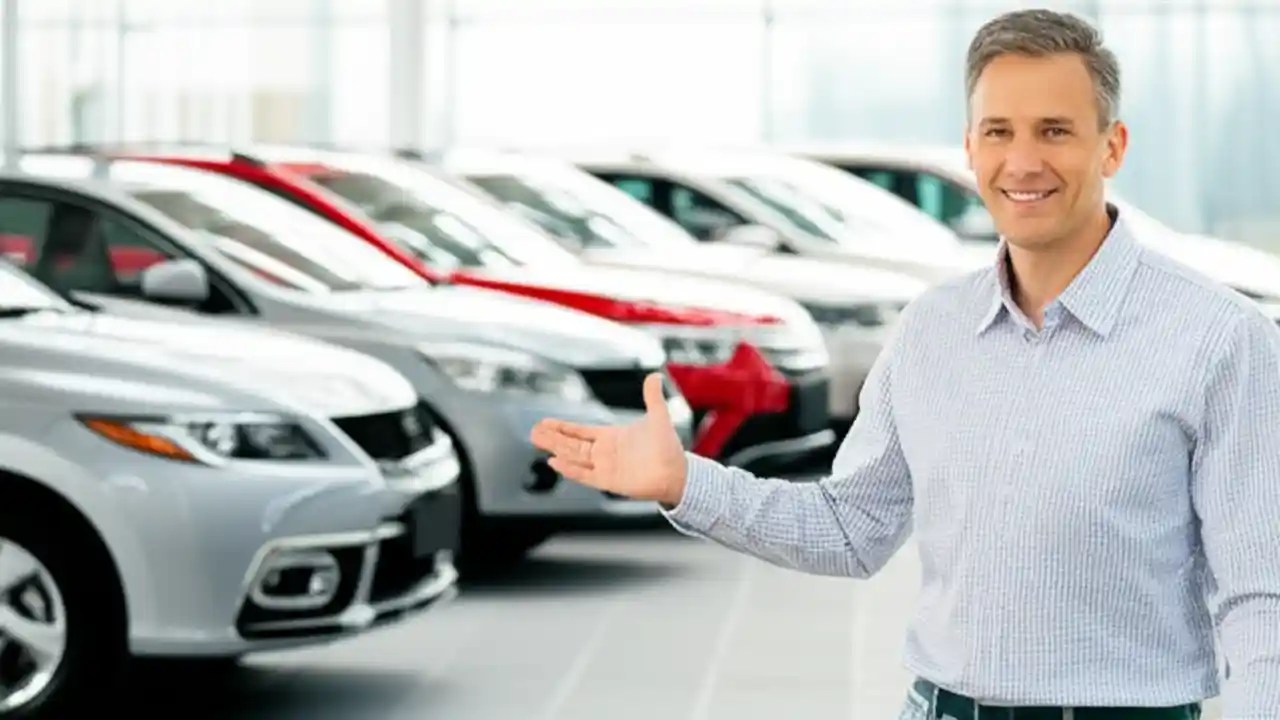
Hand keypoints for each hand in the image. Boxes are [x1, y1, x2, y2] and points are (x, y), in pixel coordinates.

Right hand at [529, 372, 687, 505]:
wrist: (677, 473)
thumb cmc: (668, 448)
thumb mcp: (658, 417)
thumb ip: (652, 397)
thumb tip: (654, 375)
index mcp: (611, 437)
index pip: (580, 431)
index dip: (563, 426)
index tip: (545, 421)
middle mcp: (604, 452)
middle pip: (572, 443)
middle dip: (553, 436)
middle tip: (532, 431)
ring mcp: (605, 467)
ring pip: (574, 456)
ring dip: (556, 449)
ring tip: (538, 441)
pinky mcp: (609, 481)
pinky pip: (585, 474)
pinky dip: (570, 469)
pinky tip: (555, 462)